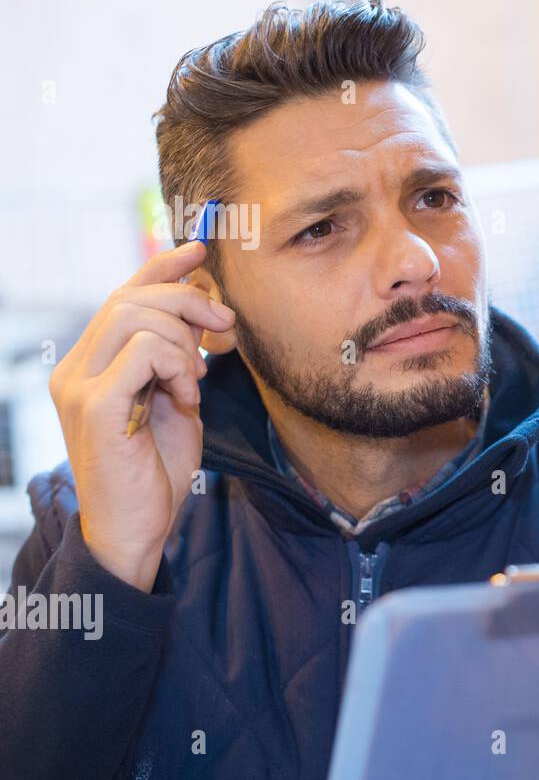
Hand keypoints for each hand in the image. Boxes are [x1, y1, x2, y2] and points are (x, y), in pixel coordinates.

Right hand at [48, 240, 235, 591]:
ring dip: (182, 342)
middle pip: (131, 298)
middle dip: (188, 301)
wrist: (141, 526)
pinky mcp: (95, 406)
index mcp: (91, 362)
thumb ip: (177, 356)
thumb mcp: (174, 398)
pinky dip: (176, 365)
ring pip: (136, 317)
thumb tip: (202, 307)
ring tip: (194, 382)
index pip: (122, 295)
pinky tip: (185, 397)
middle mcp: (75, 368)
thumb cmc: (157, 468)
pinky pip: (142, 353)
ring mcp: (79, 386)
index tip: (199, 253)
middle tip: (223, 329)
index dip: (161, 268)